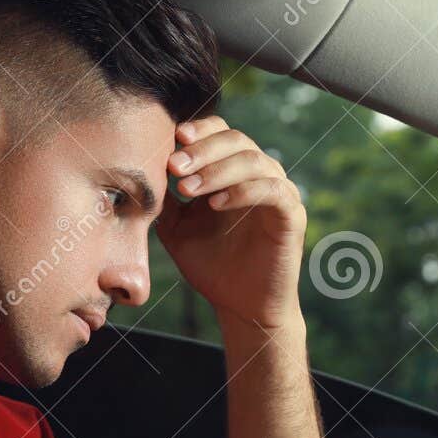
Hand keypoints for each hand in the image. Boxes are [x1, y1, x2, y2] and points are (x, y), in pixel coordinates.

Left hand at [157, 116, 306, 328]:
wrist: (241, 307)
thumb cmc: (212, 267)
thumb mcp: (177, 228)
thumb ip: (166, 199)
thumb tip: (144, 170)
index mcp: (234, 171)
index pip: (221, 132)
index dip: (199, 130)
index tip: (172, 138)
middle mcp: (261, 175)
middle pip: (237, 139)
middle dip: (202, 150)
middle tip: (174, 166)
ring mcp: (279, 192)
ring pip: (254, 161)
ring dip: (216, 170)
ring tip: (187, 189)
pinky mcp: (292, 215)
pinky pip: (272, 191)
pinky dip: (242, 191)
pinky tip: (216, 204)